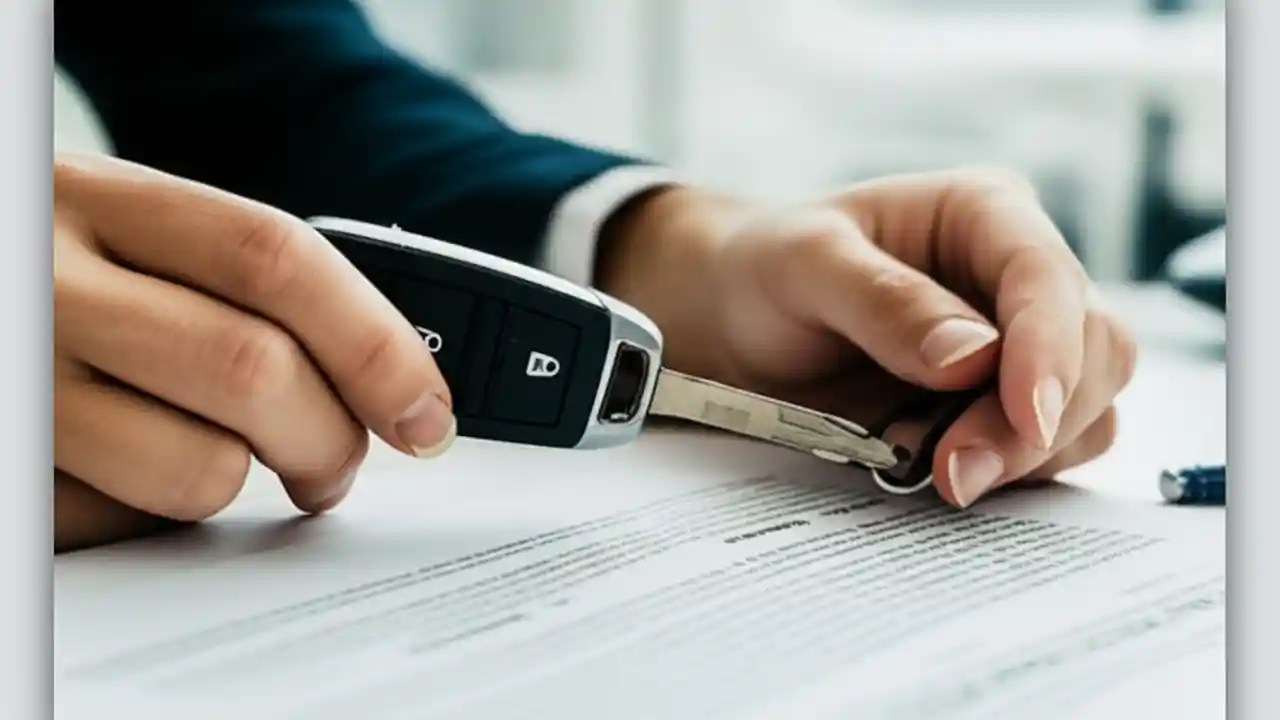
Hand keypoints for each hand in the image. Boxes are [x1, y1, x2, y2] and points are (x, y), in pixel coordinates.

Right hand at [53, 154, 455, 551]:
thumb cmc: (51, 274)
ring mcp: (18, 385)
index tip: (427, 410)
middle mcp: (48, 284)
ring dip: (240, 487)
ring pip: (195, 471)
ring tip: (222, 463)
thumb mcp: (128, 239)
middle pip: (252, 372)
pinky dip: (149, 518)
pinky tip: (121, 472)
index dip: (375, 342)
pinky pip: (120, 527)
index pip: (275, 260)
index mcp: (103, 202)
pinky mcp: (8, 480)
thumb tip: (391, 375)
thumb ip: (239, 288)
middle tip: (336, 465)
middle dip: (331, 439)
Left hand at [598, 168, 1136, 507]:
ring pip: (1087, 409)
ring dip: (1028, 455)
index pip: (1047, 277)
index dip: (1051, 349)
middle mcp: (1016, 279)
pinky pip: (1049, 452)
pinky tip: (944, 473)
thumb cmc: (768, 272)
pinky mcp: (1001, 409)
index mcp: (983, 215)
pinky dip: (1013, 474)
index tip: (1029, 416)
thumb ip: (883, 302)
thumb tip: (973, 358)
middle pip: (1094, 351)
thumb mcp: (804, 265)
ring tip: (940, 475)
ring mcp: (1019, 349)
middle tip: (957, 473)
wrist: (739, 324)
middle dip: (1036, 420)